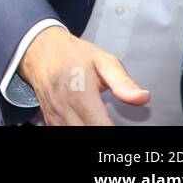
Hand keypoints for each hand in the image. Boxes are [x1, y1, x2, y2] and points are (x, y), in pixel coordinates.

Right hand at [19, 26, 149, 125]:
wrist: (39, 48)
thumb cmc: (74, 54)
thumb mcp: (102, 61)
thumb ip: (123, 82)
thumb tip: (143, 97)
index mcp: (80, 93)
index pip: (100, 127)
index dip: (113, 131)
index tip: (125, 128)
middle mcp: (64, 107)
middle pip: (88, 133)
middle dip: (104, 133)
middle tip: (113, 124)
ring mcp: (54, 115)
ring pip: (75, 135)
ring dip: (91, 132)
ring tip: (103, 123)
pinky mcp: (49, 119)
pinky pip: (64, 132)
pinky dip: (78, 130)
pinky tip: (88, 123)